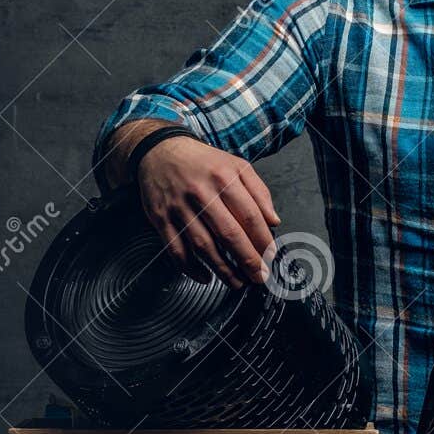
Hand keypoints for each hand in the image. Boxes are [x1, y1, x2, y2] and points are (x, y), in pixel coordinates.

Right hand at [133, 132, 280, 288]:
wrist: (160, 151)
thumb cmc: (203, 162)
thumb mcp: (236, 165)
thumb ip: (259, 191)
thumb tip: (274, 221)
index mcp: (224, 178)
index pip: (249, 215)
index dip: (262, 240)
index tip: (270, 256)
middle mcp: (202, 193)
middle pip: (229, 234)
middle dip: (247, 260)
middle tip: (258, 277)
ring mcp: (180, 207)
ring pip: (203, 246)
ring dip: (222, 269)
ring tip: (237, 282)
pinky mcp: (161, 218)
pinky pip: (176, 249)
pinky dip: (190, 268)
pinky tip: (205, 277)